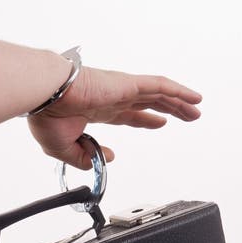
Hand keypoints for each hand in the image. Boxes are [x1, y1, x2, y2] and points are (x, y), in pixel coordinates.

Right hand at [27, 65, 201, 168]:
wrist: (44, 95)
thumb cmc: (46, 115)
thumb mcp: (64, 148)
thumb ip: (86, 157)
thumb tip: (109, 158)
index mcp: (97, 110)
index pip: (129, 114)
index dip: (147, 119)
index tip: (160, 123)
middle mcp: (112, 97)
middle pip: (150, 102)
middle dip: (169, 109)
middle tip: (187, 117)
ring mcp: (121, 89)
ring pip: (159, 94)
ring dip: (179, 102)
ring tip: (197, 109)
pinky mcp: (127, 85)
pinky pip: (160, 86)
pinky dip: (179, 91)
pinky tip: (194, 98)